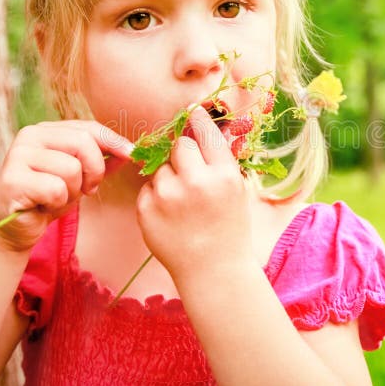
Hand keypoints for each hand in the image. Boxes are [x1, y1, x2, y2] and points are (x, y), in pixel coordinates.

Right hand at [0, 120, 133, 251]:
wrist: (12, 229)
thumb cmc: (46, 201)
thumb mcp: (79, 179)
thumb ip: (100, 163)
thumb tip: (129, 151)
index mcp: (46, 130)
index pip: (88, 128)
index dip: (114, 141)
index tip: (132, 155)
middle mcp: (29, 136)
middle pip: (83, 143)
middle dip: (94, 171)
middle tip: (86, 190)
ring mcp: (18, 155)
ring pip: (72, 168)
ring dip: (72, 192)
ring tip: (56, 198)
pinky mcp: (12, 179)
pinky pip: (55, 189)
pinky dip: (56, 203)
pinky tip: (42, 206)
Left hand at [136, 106, 255, 279]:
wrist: (213, 271)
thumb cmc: (228, 229)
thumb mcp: (238, 191)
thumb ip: (219, 162)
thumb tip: (200, 126)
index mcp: (224, 176)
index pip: (206, 133)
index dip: (198, 121)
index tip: (193, 114)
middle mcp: (197, 183)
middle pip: (179, 146)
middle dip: (184, 156)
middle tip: (191, 176)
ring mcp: (169, 197)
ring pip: (161, 168)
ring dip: (168, 179)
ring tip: (182, 205)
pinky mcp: (147, 210)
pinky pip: (147, 189)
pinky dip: (156, 198)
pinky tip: (170, 217)